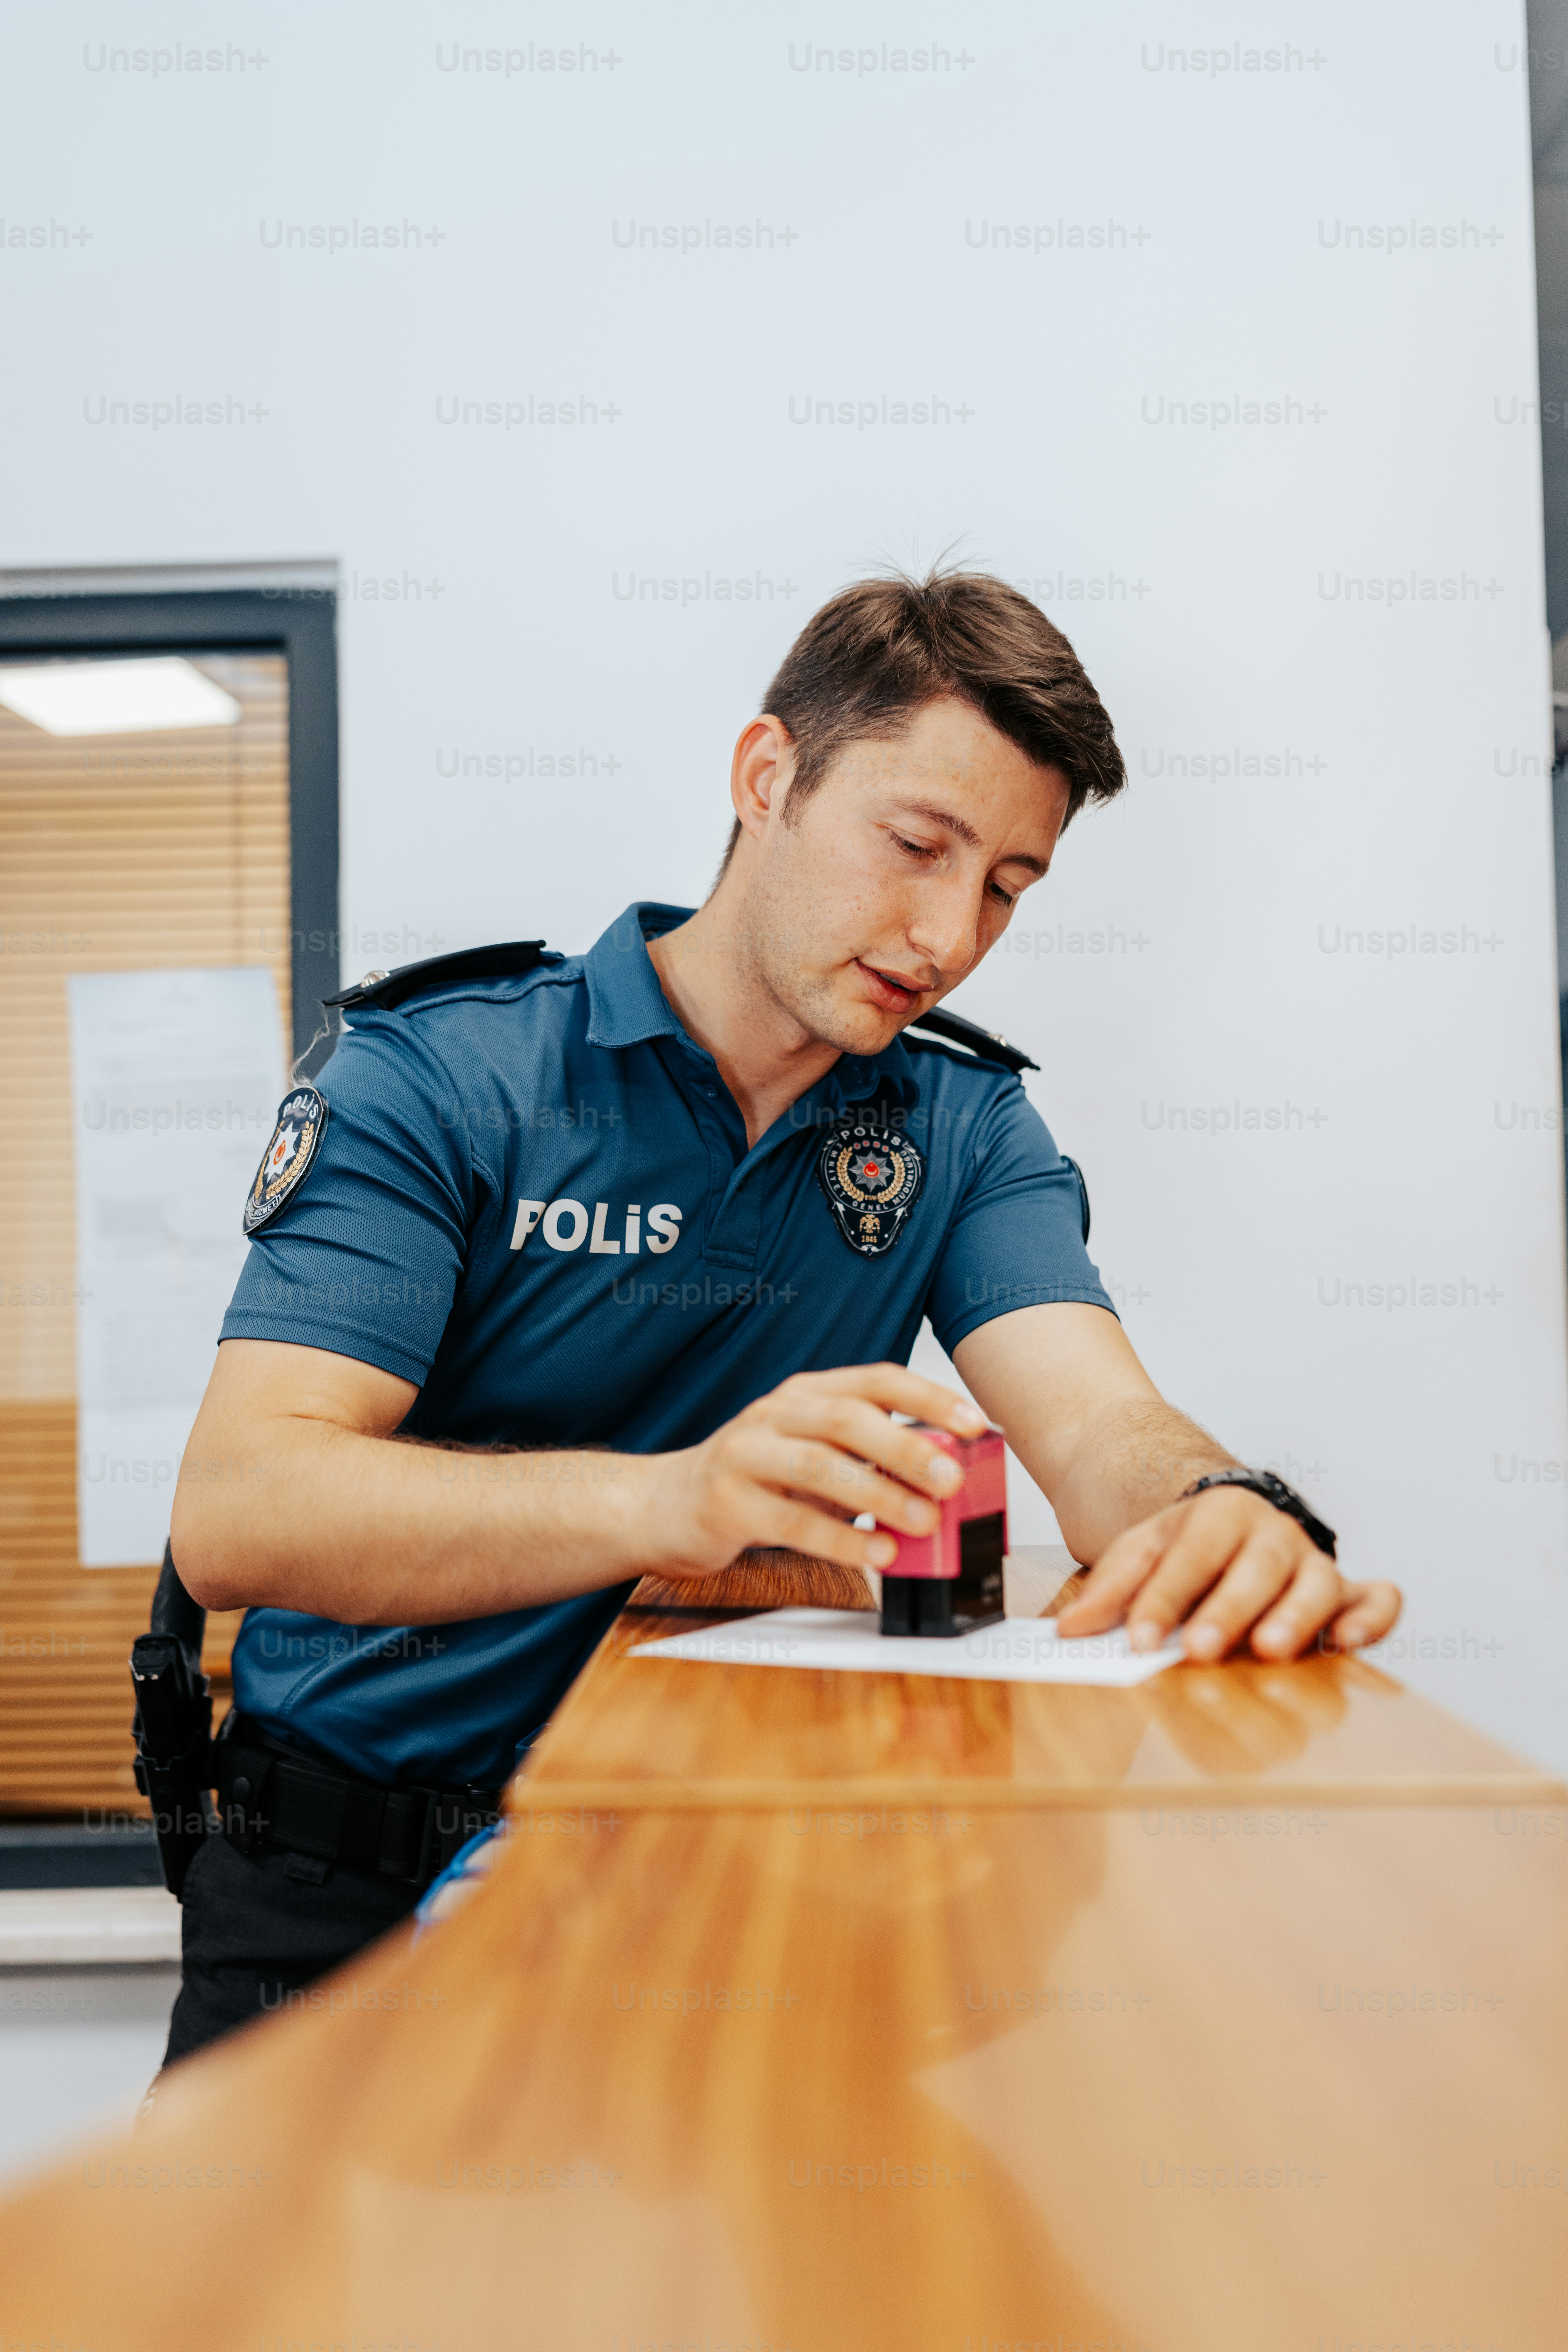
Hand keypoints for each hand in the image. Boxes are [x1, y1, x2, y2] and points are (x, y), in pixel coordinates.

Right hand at [651, 1364, 984, 1577]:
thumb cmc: (758, 1481)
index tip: (975, 1424)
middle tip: (951, 1479)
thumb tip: (946, 1479)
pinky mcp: (727, 1502)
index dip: (929, 1398)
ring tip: (924, 1523)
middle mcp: (775, 1414)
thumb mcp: (816, 1458)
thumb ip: (870, 1461)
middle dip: (907, 1446)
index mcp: (806, 1394)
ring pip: (818, 1465)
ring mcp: (745, 1454)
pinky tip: (876, 1553)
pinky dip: (840, 1538)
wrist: (668, 1507)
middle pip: (847, 1418)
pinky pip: (790, 1520)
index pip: (875, 1380)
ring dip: (879, 1495)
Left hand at [1052, 1486, 1400, 1660]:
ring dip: (1297, 1617)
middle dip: (1227, 1610)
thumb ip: (1107, 1591)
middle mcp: (1273, 1535)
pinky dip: (1371, 1618)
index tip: (1138, 1639)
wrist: (1227, 1521)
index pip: (1190, 1556)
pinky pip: (1377, 1599)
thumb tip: (1070, 1632)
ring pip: (1318, 1584)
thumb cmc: (1185, 1548)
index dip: (1163, 1599)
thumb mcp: (1138, 1552)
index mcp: (1218, 1514)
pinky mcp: (1348, 1592)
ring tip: (1269, 1649)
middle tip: (1201, 1647)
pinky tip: (1347, 1642)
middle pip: (1255, 1570)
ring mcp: (1314, 1562)